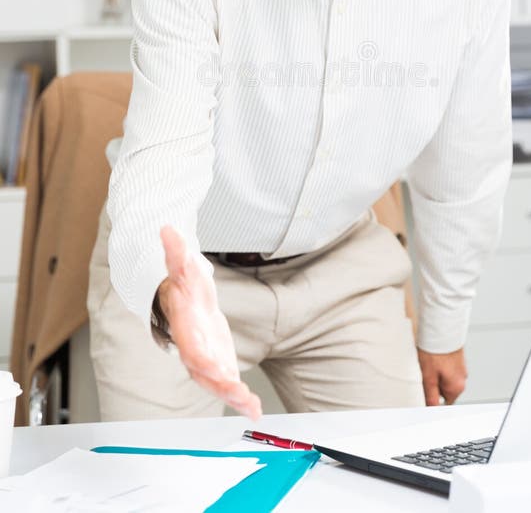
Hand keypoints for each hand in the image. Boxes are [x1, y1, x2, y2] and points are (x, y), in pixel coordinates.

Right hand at [158, 225, 261, 419]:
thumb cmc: (184, 285)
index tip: (214, 368)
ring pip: (217, 384)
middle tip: (239, 394)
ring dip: (234, 397)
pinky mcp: (219, 365)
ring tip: (252, 408)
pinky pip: (228, 385)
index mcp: (186, 329)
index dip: (201, 358)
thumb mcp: (183, 266)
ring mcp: (206, 361)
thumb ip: (176, 251)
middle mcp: (193, 350)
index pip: (190, 347)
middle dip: (221, 385)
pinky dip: (241, 400)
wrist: (187, 301)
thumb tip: (167, 228)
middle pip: (205, 373)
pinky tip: (256, 410)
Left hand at [418, 347, 466, 405]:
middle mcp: (462, 378)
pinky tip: (432, 356)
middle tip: (424, 374)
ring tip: (428, 362)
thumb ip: (430, 395)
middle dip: (433, 384)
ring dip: (436, 374)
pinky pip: (447, 367)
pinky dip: (439, 365)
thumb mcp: (428, 376)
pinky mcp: (458, 358)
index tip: (424, 393)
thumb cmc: (435, 351)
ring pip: (445, 377)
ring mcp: (461, 367)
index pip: (444, 403)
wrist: (442, 327)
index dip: (433, 400)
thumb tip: (430, 409)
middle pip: (444, 390)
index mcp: (456, 387)